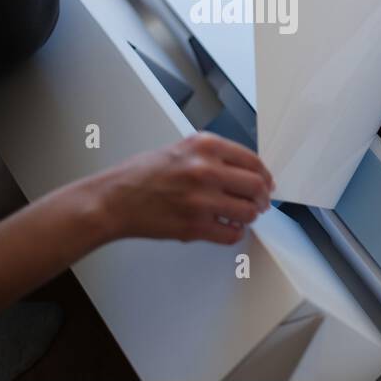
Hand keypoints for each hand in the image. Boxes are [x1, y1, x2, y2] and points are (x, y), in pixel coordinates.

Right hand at [75, 132, 274, 244]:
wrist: (114, 199)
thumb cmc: (141, 175)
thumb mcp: (180, 149)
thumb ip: (212, 156)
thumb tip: (243, 170)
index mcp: (204, 145)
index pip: (252, 160)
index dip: (264, 175)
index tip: (266, 183)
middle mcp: (205, 169)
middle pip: (256, 186)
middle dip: (261, 198)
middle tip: (260, 203)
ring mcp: (201, 199)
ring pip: (248, 212)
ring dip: (248, 216)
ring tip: (239, 216)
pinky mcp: (195, 226)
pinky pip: (231, 234)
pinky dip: (233, 233)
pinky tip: (225, 227)